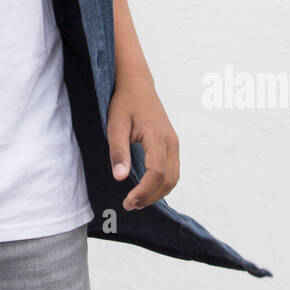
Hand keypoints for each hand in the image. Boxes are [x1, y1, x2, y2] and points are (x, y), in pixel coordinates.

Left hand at [106, 75, 179, 210]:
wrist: (137, 84)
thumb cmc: (125, 102)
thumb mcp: (115, 126)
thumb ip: (119, 152)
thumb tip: (120, 178)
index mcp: (157, 137)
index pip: (157, 173)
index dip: (144, 191)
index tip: (128, 201)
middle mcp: (171, 142)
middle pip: (168, 179)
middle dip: (150, 196)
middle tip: (130, 205)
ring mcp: (174, 143)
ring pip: (173, 177)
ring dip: (157, 193)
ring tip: (137, 200)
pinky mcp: (171, 144)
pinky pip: (172, 170)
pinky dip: (162, 184)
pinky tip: (146, 188)